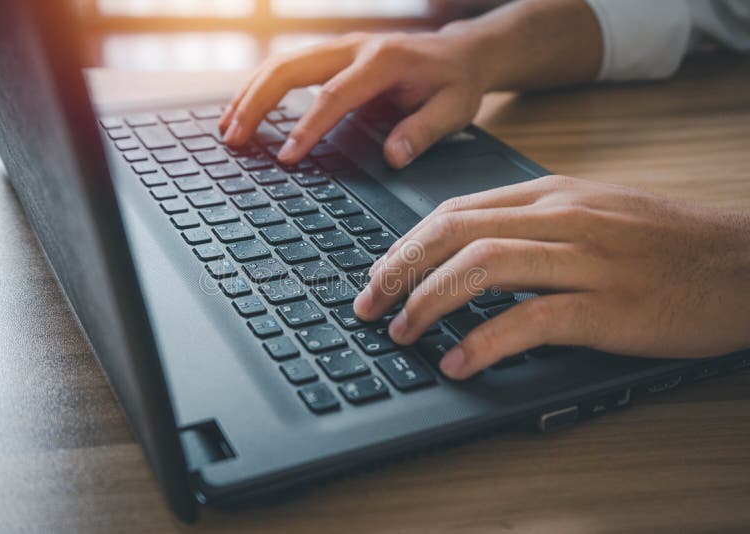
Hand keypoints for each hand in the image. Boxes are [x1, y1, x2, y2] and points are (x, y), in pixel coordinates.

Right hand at [218, 30, 486, 167]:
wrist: (458, 51)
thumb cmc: (455, 82)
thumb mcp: (455, 108)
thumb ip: (425, 131)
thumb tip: (394, 157)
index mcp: (382, 61)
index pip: (333, 96)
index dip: (307, 127)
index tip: (286, 157)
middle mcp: (353, 46)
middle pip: (290, 68)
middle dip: (257, 103)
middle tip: (234, 140)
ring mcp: (339, 47)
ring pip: (281, 63)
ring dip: (249, 94)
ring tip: (226, 129)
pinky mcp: (331, 55)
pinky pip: (287, 67)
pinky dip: (260, 88)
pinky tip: (243, 111)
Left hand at [353, 175, 749, 378]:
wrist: (745, 262)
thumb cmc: (668, 243)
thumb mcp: (594, 214)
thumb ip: (534, 225)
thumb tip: (469, 251)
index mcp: (552, 195)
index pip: (455, 211)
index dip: (406, 244)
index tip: (379, 273)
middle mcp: (561, 218)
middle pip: (454, 233)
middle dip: (399, 270)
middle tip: (368, 304)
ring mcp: (585, 259)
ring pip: (481, 268)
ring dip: (429, 302)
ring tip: (402, 333)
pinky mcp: (608, 306)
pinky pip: (530, 320)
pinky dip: (484, 342)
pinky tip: (459, 363)